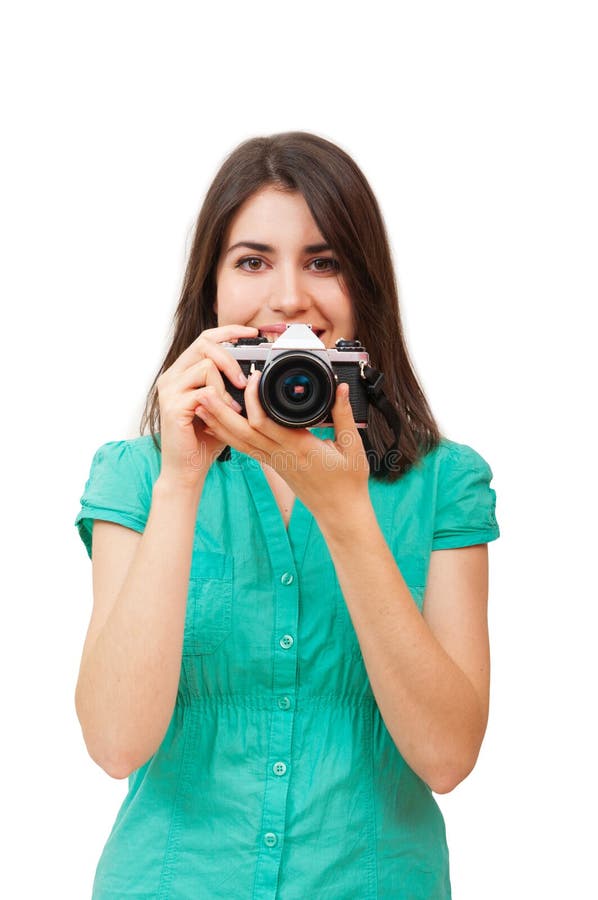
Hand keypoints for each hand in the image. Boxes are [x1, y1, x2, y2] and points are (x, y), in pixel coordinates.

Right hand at [157, 324, 257, 487]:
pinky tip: (228, 414)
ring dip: (227, 386)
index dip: (229, 331)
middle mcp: (171, 376)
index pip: (205, 339)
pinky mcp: (173, 406)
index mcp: (181, 372)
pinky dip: (222, 401)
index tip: (252, 332)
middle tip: (244, 380)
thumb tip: (256, 369)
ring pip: (207, 366)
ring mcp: (169, 390)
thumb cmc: (205, 438)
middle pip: (204, 344)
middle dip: (231, 358)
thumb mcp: (223, 405)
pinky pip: (205, 390)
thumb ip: (231, 385)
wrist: (187, 468)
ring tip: (234, 407)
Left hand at [194, 370, 370, 521]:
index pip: (266, 422)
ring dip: (217, 422)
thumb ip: (344, 415)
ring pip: (238, 441)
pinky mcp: (272, 466)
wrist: (340, 513)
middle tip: (203, 389)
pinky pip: (244, 449)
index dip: (253, 399)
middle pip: (242, 431)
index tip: (252, 376)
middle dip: (221, 410)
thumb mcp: (352, 446)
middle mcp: (281, 454)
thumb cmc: (348, 482)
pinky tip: (214, 425)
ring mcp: (274, 462)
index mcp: (299, 446)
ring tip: (199, 403)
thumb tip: (340, 388)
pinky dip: (227, 436)